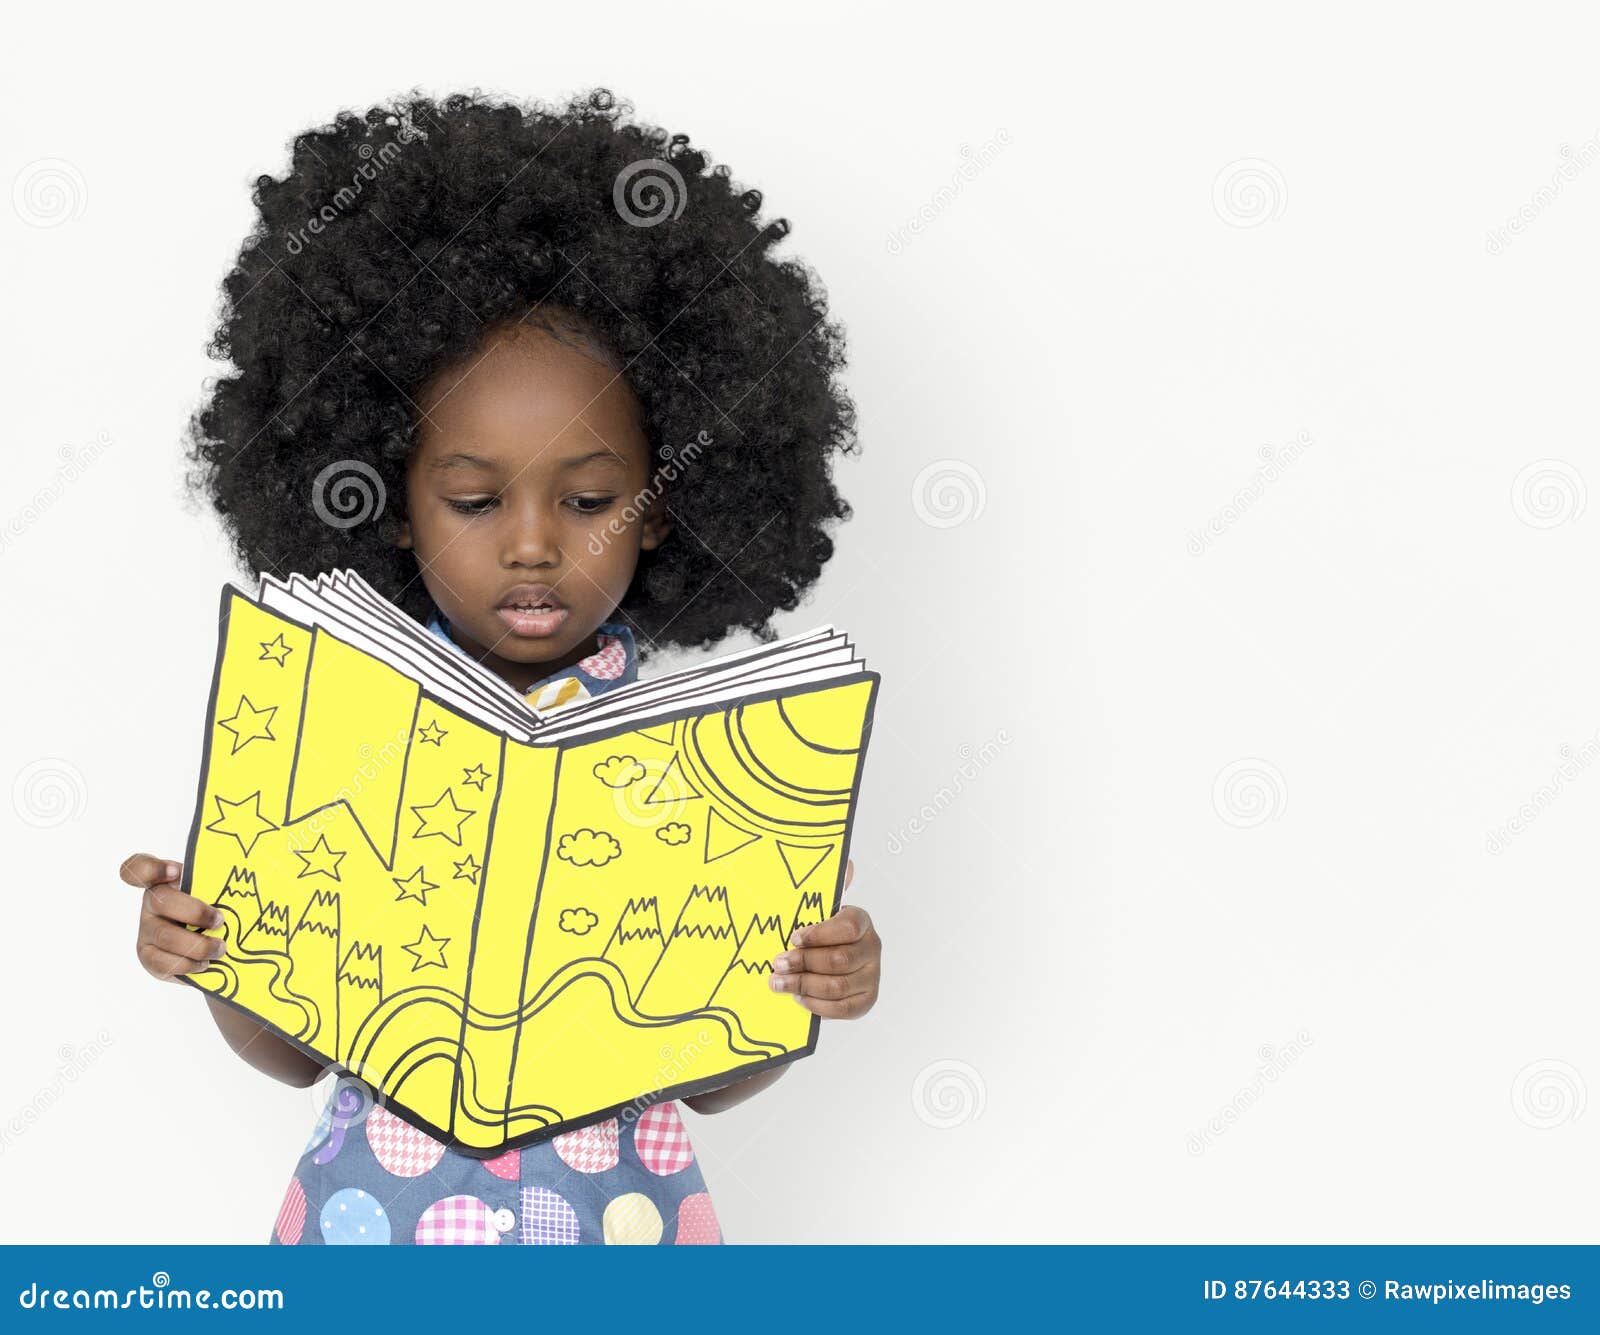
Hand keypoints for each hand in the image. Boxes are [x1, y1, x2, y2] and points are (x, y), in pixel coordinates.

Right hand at [121, 853, 226, 982]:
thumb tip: (254, 877)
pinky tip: (204, 963)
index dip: (151, 868)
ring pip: (165, 936)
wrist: (211, 945)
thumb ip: (223, 884)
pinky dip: (187, 964)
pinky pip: (162, 962)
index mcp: (166, 880)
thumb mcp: (219, 893)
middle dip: (196, 912)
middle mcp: (151, 903)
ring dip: (197, 944)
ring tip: (221, 948)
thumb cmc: (217, 910)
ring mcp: (146, 930)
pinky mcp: (148, 956)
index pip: (141, 867)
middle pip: (162, 901)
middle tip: (220, 921)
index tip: (175, 872)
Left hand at [767, 859, 879, 1018]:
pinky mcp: (866, 1000)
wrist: (828, 962)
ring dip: (804, 984)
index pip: (848, 927)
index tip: (793, 938)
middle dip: (803, 963)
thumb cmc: (819, 932)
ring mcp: (872, 976)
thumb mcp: (818, 908)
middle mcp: (872, 947)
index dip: (819, 934)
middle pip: (838, 959)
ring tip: (778, 982)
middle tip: (777, 963)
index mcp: (861, 921)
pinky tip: (798, 997)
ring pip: (838, 985)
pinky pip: (843, 1008)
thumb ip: (828, 886)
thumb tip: (848, 865)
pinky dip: (817, 1005)